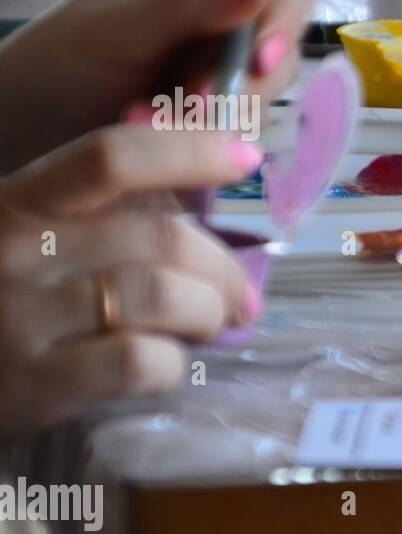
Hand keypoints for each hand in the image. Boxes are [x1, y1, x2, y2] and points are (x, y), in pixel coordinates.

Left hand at [0, 0, 312, 171]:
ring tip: (146, 124)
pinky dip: (208, 147)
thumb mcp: (115, 29)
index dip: (285, 16)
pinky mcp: (215, 133)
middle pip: (282, 48)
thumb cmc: (49, 72)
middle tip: (192, 106)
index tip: (262, 60)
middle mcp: (219, 28)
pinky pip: (242, 137)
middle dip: (245, 82)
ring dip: (218, 119)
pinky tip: (159, 145)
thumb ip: (191, 3)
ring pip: (266, 98)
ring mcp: (220, 82)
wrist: (12, 140)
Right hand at [0, 123, 263, 434]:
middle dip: (223, 270)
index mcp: (23, 200)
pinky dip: (172, 363)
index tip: (247, 158)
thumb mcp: (30, 238)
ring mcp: (22, 315)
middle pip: (162, 239)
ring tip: (207, 328)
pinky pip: (139, 360)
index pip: (114, 157)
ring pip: (163, 297)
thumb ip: (102, 213)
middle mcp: (18, 249)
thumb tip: (200, 196)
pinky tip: (163, 365)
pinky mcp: (36, 382)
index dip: (191, 151)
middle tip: (239, 298)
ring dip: (207, 314)